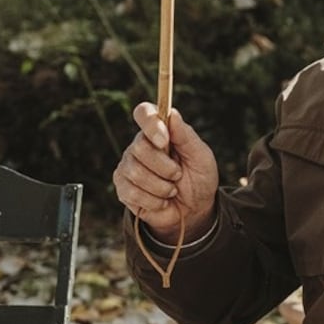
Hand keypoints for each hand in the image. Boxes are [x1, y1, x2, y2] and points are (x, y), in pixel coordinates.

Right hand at [113, 102, 218, 240]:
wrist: (194, 210)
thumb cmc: (199, 178)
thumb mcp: (200, 156)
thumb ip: (185, 135)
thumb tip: (172, 114)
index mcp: (159, 131)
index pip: (144, 113)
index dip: (151, 124)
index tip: (164, 140)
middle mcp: (140, 145)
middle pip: (140, 147)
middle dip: (165, 166)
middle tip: (178, 174)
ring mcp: (128, 166)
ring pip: (136, 172)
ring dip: (161, 186)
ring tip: (172, 190)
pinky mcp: (123, 187)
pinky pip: (131, 192)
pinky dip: (153, 200)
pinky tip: (162, 201)